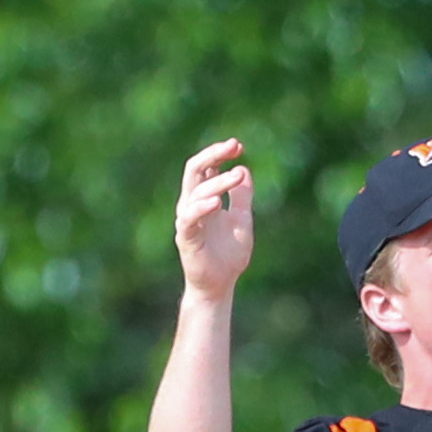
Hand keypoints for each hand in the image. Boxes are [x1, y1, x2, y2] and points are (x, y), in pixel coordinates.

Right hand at [173, 138, 254, 299]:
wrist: (221, 285)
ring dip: (218, 181)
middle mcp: (193, 204)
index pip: (207, 166)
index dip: (221, 153)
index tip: (239, 146)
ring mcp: (188, 220)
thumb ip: (242, 197)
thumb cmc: (229, 255)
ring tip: (237, 174)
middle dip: (213, 154)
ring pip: (196, 190)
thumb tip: (244, 169)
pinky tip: (216, 202)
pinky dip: (201, 207)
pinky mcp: (186, 237)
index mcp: (205, 198)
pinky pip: (189, 218)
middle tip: (234, 145)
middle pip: (195, 169)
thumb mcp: (242, 220)